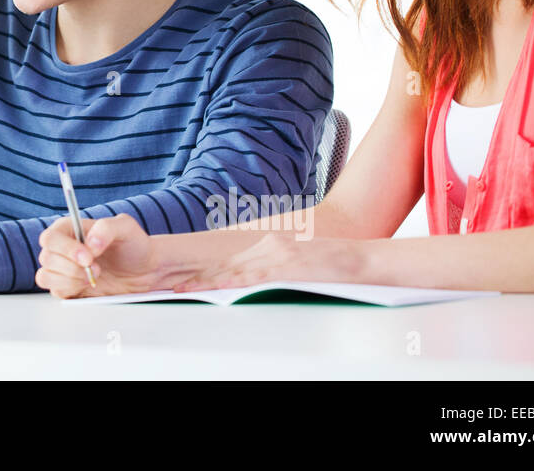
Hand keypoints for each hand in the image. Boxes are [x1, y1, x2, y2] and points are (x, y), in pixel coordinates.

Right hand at [36, 214, 162, 297]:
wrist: (144, 271)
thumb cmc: (133, 245)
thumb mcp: (126, 228)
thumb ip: (107, 228)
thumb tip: (90, 243)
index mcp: (70, 229)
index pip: (51, 238)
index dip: (65, 249)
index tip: (87, 258)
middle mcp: (63, 248)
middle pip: (47, 258)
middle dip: (72, 267)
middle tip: (97, 269)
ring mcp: (63, 269)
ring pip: (46, 276)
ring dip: (70, 280)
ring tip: (93, 277)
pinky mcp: (67, 287)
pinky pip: (55, 291)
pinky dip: (71, 290)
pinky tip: (88, 286)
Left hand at [170, 231, 366, 291]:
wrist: (362, 259)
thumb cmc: (332, 266)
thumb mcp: (297, 265)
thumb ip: (274, 270)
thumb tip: (252, 282)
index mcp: (269, 245)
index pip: (228, 261)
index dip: (203, 271)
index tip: (182, 279)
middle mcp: (268, 246)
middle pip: (223, 264)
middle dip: (196, 276)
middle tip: (171, 285)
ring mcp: (277, 255)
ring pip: (233, 270)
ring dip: (205, 280)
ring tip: (182, 289)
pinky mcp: (289, 266)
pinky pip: (256, 276)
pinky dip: (235, 281)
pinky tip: (218, 286)